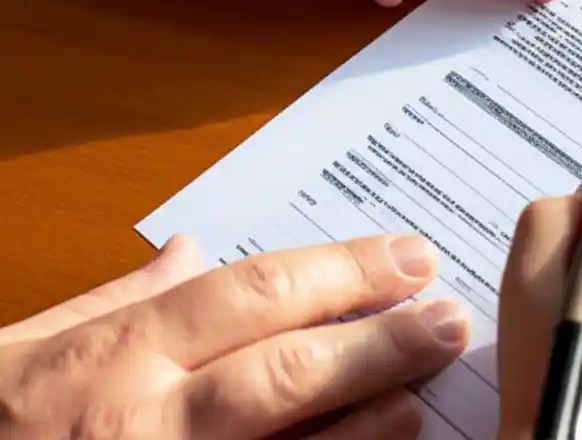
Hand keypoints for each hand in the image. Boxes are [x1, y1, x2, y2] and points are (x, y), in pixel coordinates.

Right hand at [0, 233, 470, 438]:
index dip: (342, 272)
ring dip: (363, 426)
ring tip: (423, 398)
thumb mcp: (26, 347)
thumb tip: (192, 251)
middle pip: (285, 369)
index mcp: (114, 353)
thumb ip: (116, 299)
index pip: (254, 294)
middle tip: (447, 319)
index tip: (409, 259)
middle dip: (378, 342)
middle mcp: (143, 420)